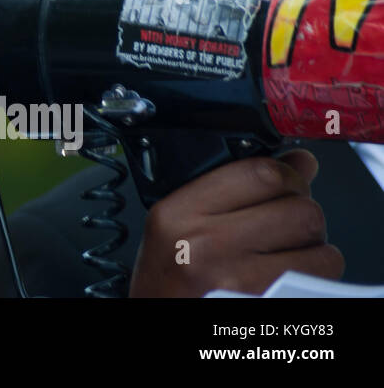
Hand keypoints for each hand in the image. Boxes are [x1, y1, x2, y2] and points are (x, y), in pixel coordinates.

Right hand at [128, 149, 343, 296]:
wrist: (164, 320)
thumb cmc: (168, 280)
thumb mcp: (177, 225)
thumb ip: (231, 189)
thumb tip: (296, 161)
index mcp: (177, 214)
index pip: (258, 173)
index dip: (285, 173)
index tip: (286, 179)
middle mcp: (204, 244)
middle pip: (297, 206)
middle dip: (300, 209)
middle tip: (284, 220)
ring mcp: (237, 277)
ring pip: (315, 240)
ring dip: (311, 242)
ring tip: (286, 249)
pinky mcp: (265, 302)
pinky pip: (319, 274)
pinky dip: (316, 270)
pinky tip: (291, 272)